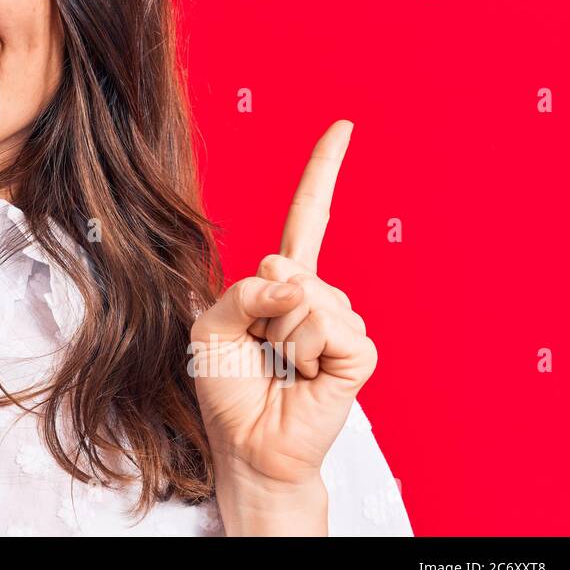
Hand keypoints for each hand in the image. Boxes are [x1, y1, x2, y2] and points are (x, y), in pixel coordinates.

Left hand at [190, 120, 375, 497]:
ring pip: (306, 298)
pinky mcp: (358, 353)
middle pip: (288, 263)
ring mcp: (343, 322)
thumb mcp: (211, 324)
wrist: (246, 443)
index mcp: (284, 282)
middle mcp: (318, 295)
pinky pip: (326, 327)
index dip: (324, 171)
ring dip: (277, 335)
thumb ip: (244, 290)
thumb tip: (296, 281)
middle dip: (256, 306)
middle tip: (258, 347)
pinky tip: (301, 376)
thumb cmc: (227, 384)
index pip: (309, 216)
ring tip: (278, 365)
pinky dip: (301, 352)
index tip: (344, 127)